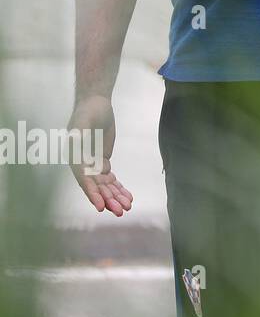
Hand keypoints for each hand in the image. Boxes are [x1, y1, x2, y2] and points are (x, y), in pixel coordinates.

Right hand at [67, 94, 132, 216]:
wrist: (96, 105)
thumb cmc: (87, 112)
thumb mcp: (83, 122)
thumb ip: (80, 134)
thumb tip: (78, 145)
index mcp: (75, 159)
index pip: (84, 181)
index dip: (92, 194)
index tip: (101, 206)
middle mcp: (82, 165)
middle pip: (96, 187)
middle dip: (108, 199)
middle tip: (120, 211)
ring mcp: (92, 165)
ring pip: (104, 185)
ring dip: (115, 197)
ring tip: (127, 207)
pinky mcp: (102, 162)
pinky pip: (110, 179)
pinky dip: (118, 188)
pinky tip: (127, 197)